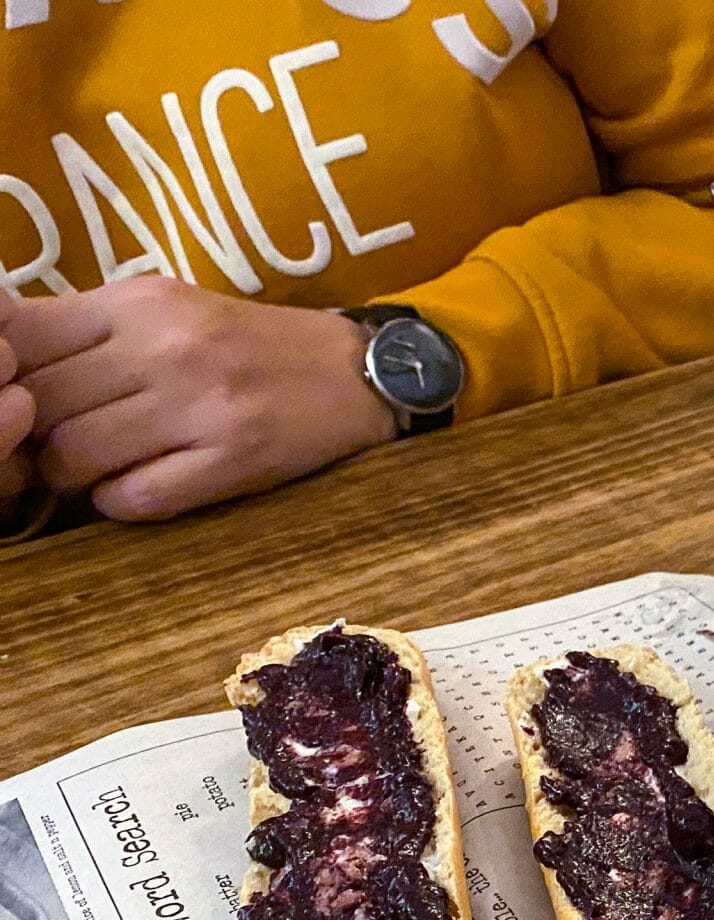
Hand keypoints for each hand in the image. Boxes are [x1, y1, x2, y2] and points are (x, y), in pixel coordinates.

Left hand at [3, 278, 397, 521]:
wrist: (357, 372)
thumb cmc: (250, 345)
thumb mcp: (167, 310)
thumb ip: (86, 329)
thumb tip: (3, 365)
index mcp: (140, 302)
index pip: (18, 340)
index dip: (3, 384)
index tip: (18, 404)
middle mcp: (165, 346)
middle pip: (38, 407)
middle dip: (33, 438)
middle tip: (57, 447)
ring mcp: (201, 405)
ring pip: (73, 457)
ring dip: (73, 476)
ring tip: (104, 467)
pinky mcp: (233, 459)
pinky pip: (132, 499)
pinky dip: (122, 502)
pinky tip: (147, 484)